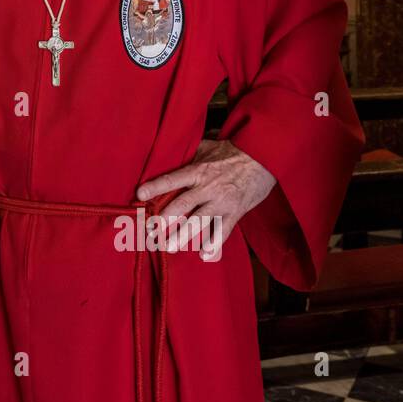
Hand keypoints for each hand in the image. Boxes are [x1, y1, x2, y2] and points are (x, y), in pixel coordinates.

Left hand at [135, 140, 275, 258]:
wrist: (264, 156)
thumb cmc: (232, 151)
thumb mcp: (207, 147)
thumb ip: (188, 155)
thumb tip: (167, 154)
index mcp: (198, 170)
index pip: (172, 179)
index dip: (155, 186)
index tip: (139, 194)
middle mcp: (208, 187)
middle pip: (182, 205)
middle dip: (164, 219)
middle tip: (149, 231)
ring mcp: (222, 201)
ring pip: (199, 221)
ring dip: (183, 236)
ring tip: (168, 247)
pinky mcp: (236, 211)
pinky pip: (224, 231)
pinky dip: (214, 244)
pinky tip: (204, 255)